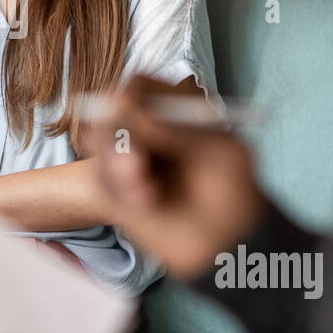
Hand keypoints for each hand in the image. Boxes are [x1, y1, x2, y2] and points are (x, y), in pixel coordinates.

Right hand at [82, 74, 266, 279]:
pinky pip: (101, 177)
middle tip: (136, 167)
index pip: (139, 87)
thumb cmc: (233, 195)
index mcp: (176, 112)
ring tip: (145, 195)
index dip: (130, 97)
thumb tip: (136, 115)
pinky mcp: (119, 188)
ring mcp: (132, 158)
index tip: (130, 115)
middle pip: (109, 111)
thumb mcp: (222, 154)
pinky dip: (118, 189)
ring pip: (99, 143)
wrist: (228, 245)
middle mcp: (149, 130)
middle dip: (118, 137)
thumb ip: (182, 131)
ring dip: (116, 166)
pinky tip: (145, 204)